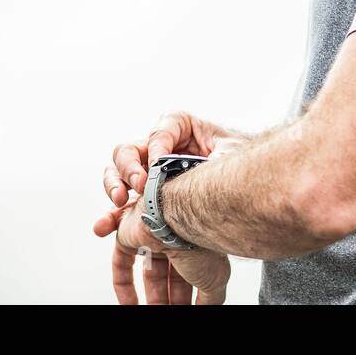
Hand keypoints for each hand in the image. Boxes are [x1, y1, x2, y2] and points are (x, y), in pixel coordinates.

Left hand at [99, 198, 229, 304]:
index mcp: (197, 244)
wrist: (186, 216)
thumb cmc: (202, 241)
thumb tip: (206, 308)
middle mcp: (175, 238)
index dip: (186, 298)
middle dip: (170, 300)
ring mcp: (152, 235)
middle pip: (169, 277)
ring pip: (149, 273)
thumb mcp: (215, 278)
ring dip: (152, 298)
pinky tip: (131, 306)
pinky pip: (121, 264)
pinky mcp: (129, 234)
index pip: (189, 276)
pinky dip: (124, 287)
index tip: (186, 309)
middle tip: (170, 314)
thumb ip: (210, 297)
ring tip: (154, 314)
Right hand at [101, 111, 244, 207]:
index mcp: (184, 129)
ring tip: (120, 201)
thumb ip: (216, 154)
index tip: (160, 163)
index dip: (158, 144)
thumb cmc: (244, 168)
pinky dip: (111, 215)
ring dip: (114, 185)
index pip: (163, 128)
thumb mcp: (234, 154)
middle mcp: (162, 150)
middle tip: (140, 186)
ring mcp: (151, 174)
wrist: (250, 195)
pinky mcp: (147, 200)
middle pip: (131, 149)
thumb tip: (197, 165)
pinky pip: (123, 205)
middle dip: (129, 167)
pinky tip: (105, 227)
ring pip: (118, 172)